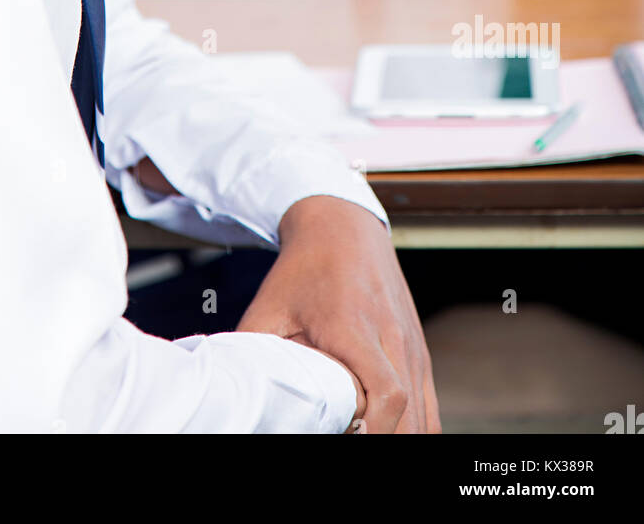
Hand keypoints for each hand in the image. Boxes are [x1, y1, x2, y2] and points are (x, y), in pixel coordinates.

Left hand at [236, 195, 441, 433]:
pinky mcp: (419, 350)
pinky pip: (429, 403)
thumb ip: (253, 351)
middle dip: (385, 440)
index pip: (388, 394)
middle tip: (351, 439)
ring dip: (401, 436)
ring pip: (425, 415)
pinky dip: (415, 427)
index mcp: (355, 328)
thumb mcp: (269, 308)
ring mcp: (412, 346)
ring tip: (364, 437)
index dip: (374, 432)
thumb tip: (236, 390)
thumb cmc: (303, 268)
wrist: (342, 225)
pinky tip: (389, 434)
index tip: (349, 437)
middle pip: (411, 415)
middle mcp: (393, 337)